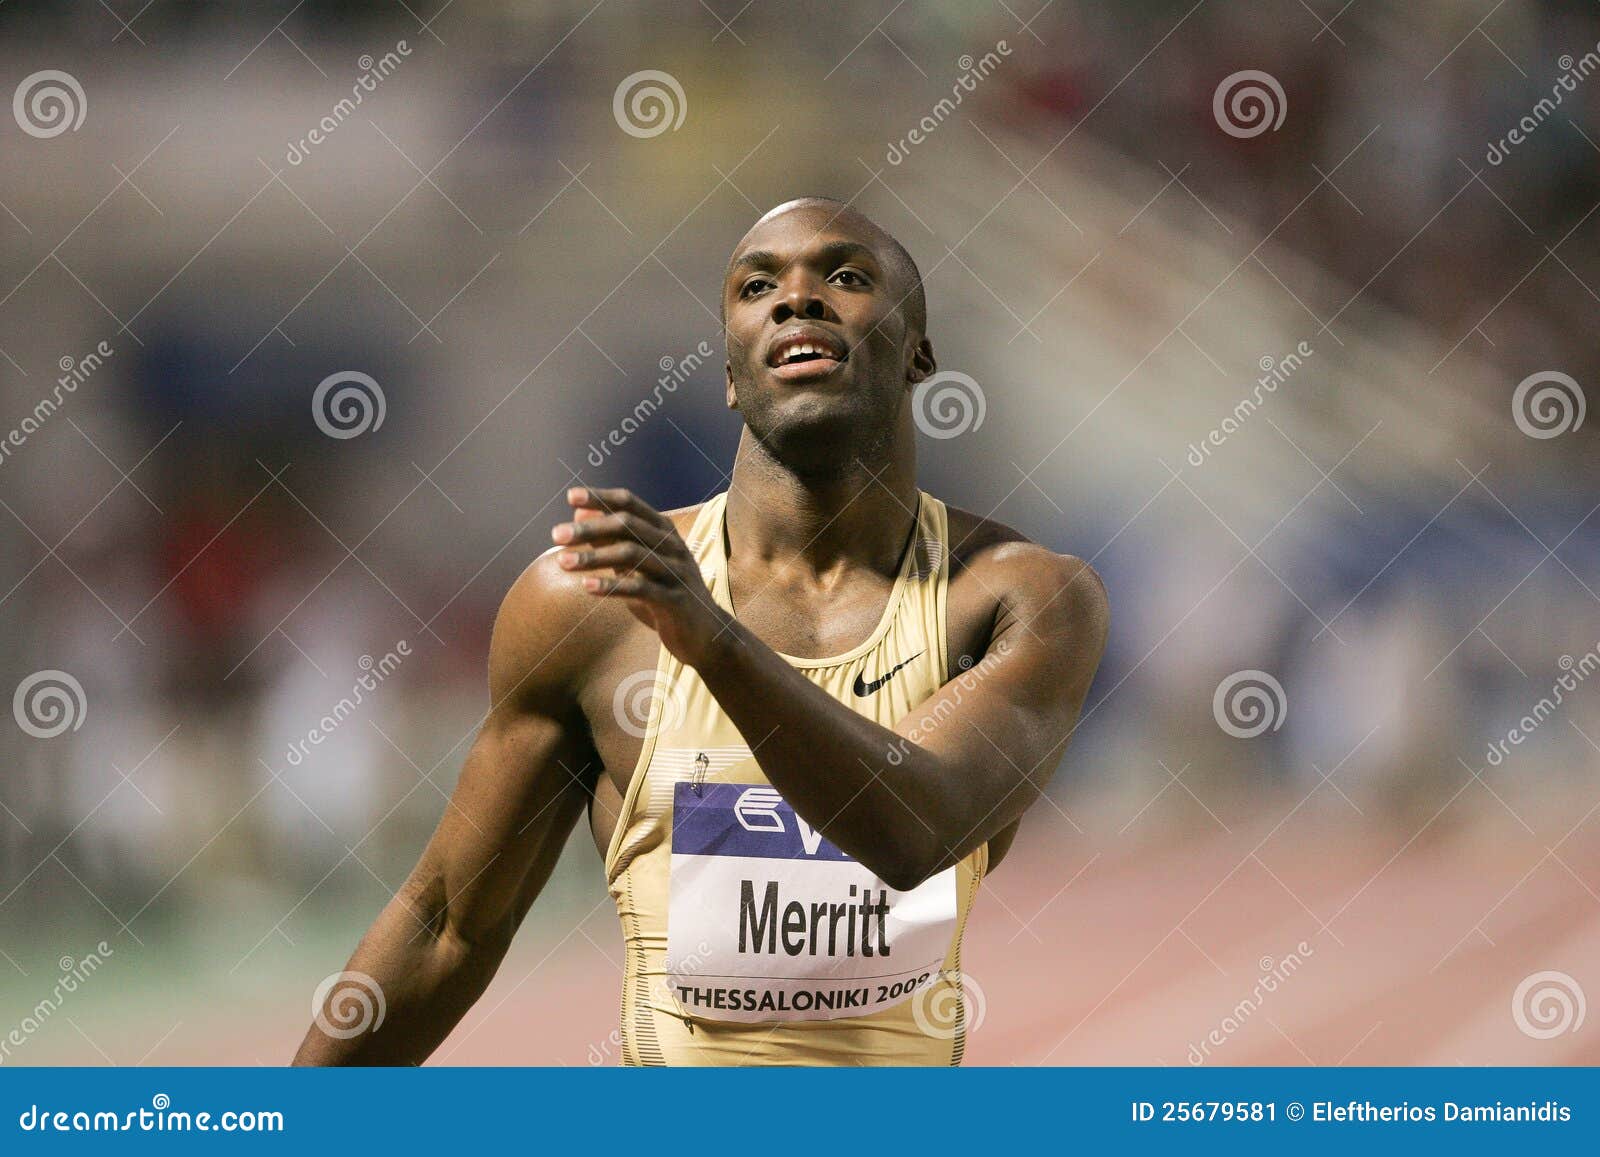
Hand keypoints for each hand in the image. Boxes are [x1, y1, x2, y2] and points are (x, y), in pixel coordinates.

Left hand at [552, 487, 733, 669]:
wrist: (705, 635)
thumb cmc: (665, 595)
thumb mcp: (636, 565)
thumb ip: (611, 540)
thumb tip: (578, 514)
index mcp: (664, 531)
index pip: (630, 504)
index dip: (601, 498)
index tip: (571, 496)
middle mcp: (672, 546)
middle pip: (628, 526)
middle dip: (590, 528)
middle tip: (557, 534)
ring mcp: (676, 572)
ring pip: (632, 554)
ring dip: (594, 557)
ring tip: (563, 561)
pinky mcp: (676, 600)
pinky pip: (641, 589)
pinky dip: (612, 586)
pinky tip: (587, 587)